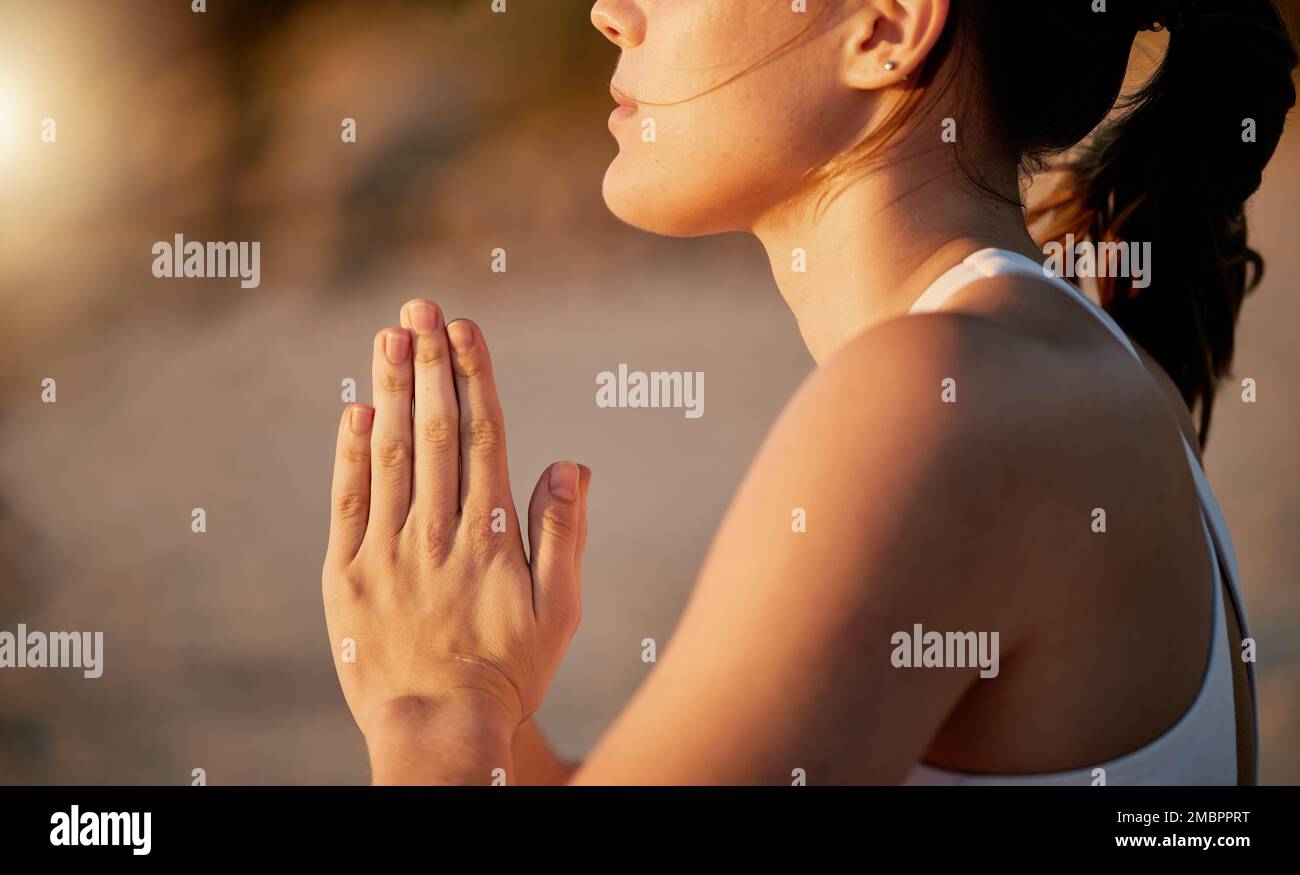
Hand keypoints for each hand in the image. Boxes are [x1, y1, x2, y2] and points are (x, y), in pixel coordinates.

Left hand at [321, 299, 589, 780]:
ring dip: (391, 391)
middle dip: (430, 364)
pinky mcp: (347, 573)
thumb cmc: (508, 669)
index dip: (473, 376)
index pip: (483, 436)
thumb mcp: (558, 609)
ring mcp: (388, 550)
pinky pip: (347, 501)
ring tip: (390, 337)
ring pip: (390, 455)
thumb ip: (564, 533)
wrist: (438, 729)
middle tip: (421, 309)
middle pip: (434, 431)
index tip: (464, 329)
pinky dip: (350, 453)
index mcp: (490, 536)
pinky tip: (354, 410)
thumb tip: (572, 464)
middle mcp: (437, 532)